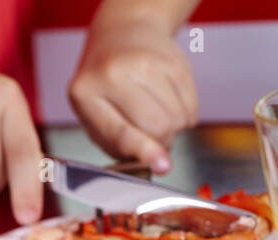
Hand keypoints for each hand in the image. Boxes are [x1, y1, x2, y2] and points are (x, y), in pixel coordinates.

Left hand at [68, 11, 197, 172]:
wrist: (121, 36)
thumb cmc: (104, 89)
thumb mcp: (97, 118)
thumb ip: (121, 146)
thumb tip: (160, 163)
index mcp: (86, 94)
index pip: (119, 130)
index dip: (143, 150)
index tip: (162, 165)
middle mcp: (114, 74)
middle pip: (155, 125)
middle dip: (162, 142)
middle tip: (155, 139)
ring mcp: (146, 63)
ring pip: (176, 116)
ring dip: (174, 128)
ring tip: (157, 117)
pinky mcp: (173, 59)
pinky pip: (191, 104)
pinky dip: (185, 113)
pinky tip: (169, 103)